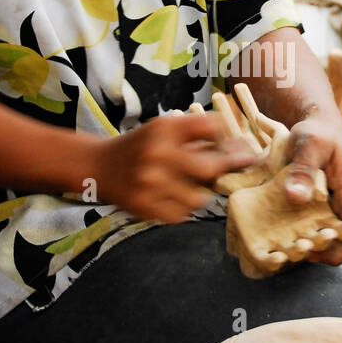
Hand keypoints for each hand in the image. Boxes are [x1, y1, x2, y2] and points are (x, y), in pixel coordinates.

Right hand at [96, 113, 256, 224]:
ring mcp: (150, 183)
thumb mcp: (164, 129)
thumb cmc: (141, 146)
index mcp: (164, 128)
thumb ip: (198, 135)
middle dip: (226, 169)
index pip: (213, 127)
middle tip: (231, 170)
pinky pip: (182, 215)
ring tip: (193, 187)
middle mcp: (157, 154)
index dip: (225, 137)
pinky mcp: (145, 207)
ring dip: (202, 193)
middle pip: (211, 167)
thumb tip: (242, 149)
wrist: (98, 167)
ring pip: (200, 197)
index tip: (228, 145)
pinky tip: (176, 199)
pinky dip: (184, 209)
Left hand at [282, 114, 341, 264]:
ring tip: (291, 241)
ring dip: (320, 241)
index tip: (307, 252)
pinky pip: (334, 224)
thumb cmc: (315, 131)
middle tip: (292, 248)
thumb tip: (295, 197)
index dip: (336, 254)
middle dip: (324, 250)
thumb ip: (302, 170)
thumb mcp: (307, 144)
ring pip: (341, 234)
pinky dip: (317, 230)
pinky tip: (294, 228)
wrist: (322, 122)